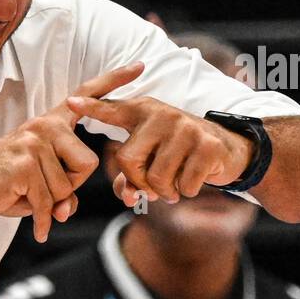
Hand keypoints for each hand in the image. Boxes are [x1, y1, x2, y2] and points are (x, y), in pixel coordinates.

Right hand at [0, 63, 144, 240]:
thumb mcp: (37, 185)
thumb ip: (61, 191)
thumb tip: (67, 209)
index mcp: (49, 124)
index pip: (86, 96)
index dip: (113, 82)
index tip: (139, 66)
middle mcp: (43, 126)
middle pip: (87, 164)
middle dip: (69, 187)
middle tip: (40, 190)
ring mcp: (33, 142)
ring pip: (66, 188)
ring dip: (49, 204)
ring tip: (24, 196)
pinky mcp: (24, 164)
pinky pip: (48, 202)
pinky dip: (42, 220)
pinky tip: (38, 229)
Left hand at [64, 90, 254, 204]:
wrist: (229, 149)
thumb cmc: (179, 154)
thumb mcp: (152, 158)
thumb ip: (131, 176)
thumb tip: (128, 197)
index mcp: (141, 113)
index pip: (111, 110)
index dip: (91, 108)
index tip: (70, 102)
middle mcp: (161, 114)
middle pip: (127, 160)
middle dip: (138, 182)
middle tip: (152, 187)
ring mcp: (185, 127)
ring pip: (156, 177)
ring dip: (164, 191)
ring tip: (173, 185)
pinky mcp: (207, 144)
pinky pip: (183, 184)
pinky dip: (186, 191)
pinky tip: (192, 181)